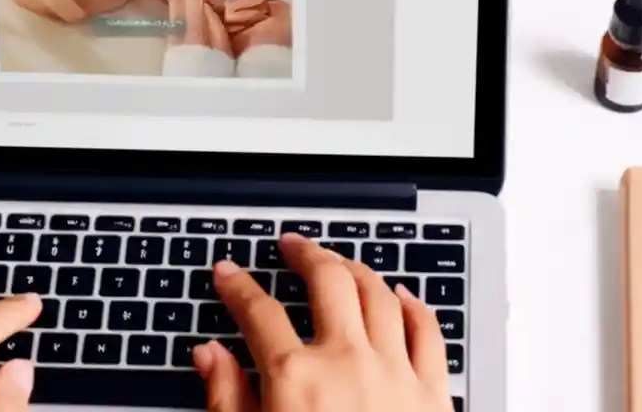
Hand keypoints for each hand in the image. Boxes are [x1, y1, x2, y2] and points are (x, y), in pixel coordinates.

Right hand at [199, 234, 452, 411]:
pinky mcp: (433, 395)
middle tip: (289, 245)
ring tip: (338, 262)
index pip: (257, 310)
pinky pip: (427, 330)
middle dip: (304, 253)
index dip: (237, 285)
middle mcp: (347, 364)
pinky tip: (400, 295)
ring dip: (355, 268)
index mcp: (295, 380)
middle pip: (326, 281)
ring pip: (378, 293)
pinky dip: (412, 304)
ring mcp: (395, 374)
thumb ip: (227, 400)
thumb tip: (209, 358)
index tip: (228, 274)